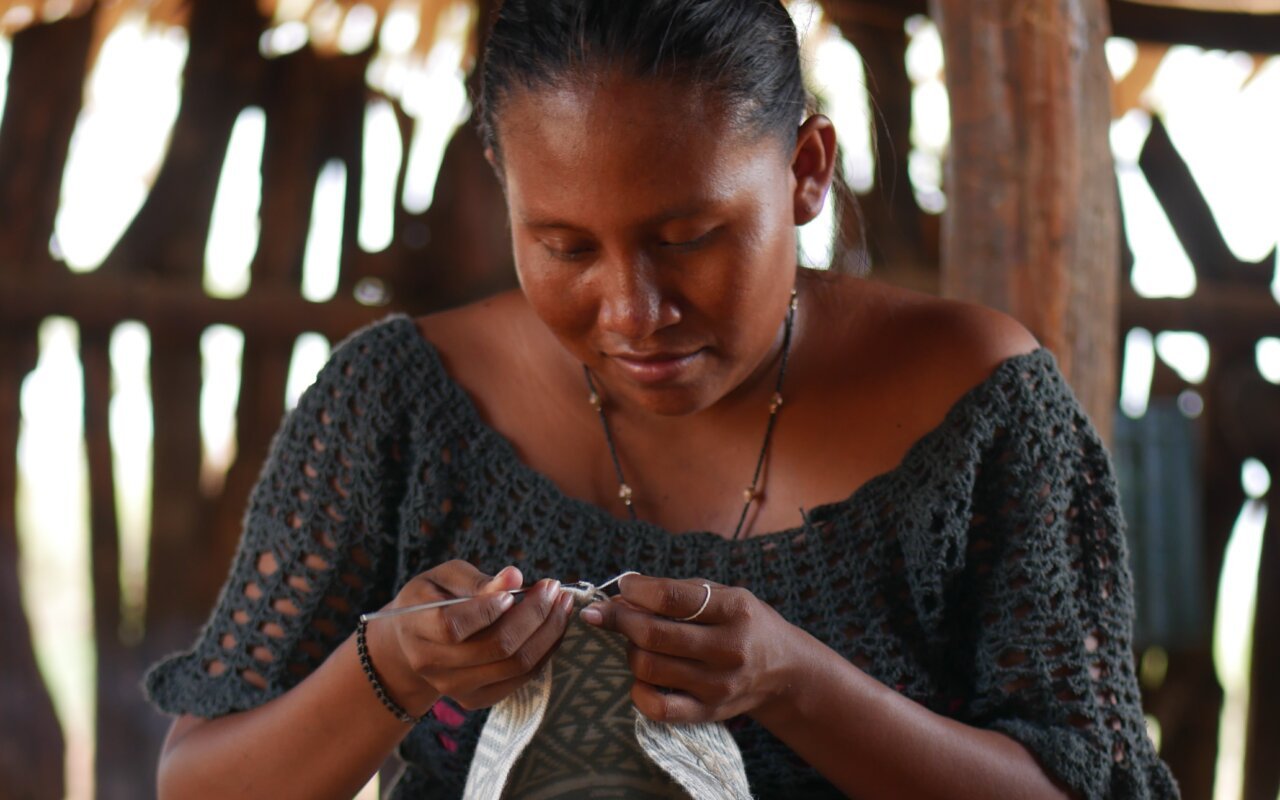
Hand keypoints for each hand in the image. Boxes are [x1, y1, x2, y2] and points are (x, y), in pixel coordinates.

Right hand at [365, 560, 573, 712]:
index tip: (516, 588)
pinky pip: (521, 679)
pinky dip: (544, 651)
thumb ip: (477, 580)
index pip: (453, 626)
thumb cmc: (430, 600)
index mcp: (417, 628)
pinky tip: (553, 627)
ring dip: (548, 633)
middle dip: (534, 615)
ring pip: (515, 665)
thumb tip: (515, 577)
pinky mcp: (477, 699)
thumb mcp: (443, 578)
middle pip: (496, 647)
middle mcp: (433, 665)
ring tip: (562, 604)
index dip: (488, 608)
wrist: (410, 644)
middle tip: (553, 588)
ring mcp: (455, 688)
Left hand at [580, 573, 806, 723]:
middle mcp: (728, 649)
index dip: (637, 589)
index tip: (624, 585)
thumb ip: (676, 592)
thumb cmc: (742, 623)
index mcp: (734, 610)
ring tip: (637, 641)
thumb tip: (621, 596)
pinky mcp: (708, 712)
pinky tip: (641, 676)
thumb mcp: (724, 594)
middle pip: (654, 635)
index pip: (671, 598)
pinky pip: (658, 708)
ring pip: (648, 668)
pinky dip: (638, 691)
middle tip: (609, 612)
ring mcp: (717, 685)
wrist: (783, 671)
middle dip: (620, 619)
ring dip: (630, 650)